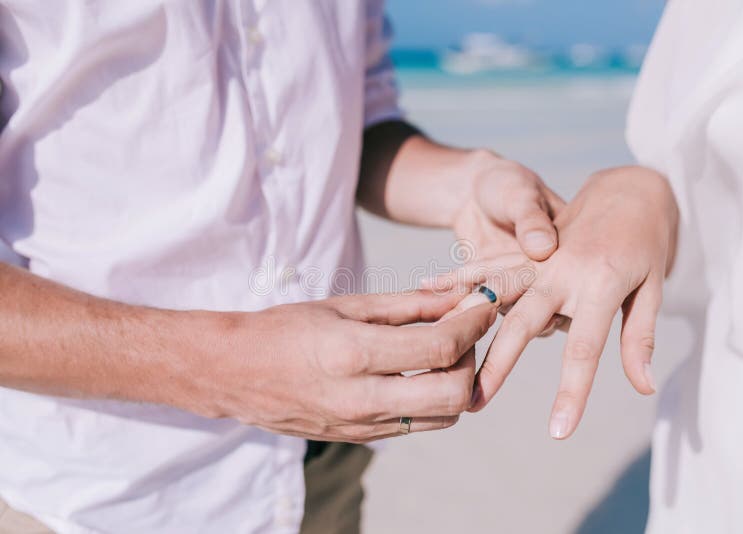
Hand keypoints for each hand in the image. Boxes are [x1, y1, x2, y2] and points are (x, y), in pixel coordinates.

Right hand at [182, 290, 497, 442]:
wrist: (232, 372)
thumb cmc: (284, 328)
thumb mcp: (344, 306)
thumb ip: (405, 306)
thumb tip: (455, 299)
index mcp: (353, 354)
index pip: (440, 348)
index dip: (473, 324)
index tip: (485, 304)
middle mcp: (360, 398)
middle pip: (453, 394)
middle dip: (474, 359)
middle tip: (468, 332)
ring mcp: (360, 425)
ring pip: (441, 418)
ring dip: (458, 384)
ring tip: (447, 352)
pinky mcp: (358, 439)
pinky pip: (415, 426)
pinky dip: (432, 401)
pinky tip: (421, 373)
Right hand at [433, 166, 678, 438]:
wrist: (630, 189)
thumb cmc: (648, 244)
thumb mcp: (654, 288)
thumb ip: (639, 338)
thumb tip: (644, 389)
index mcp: (601, 283)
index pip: (585, 348)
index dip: (571, 391)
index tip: (558, 430)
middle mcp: (563, 270)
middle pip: (524, 323)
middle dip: (498, 365)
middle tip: (474, 402)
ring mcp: (538, 256)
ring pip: (493, 290)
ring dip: (463, 320)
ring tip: (436, 350)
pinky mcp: (523, 246)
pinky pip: (486, 262)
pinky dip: (457, 276)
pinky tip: (426, 290)